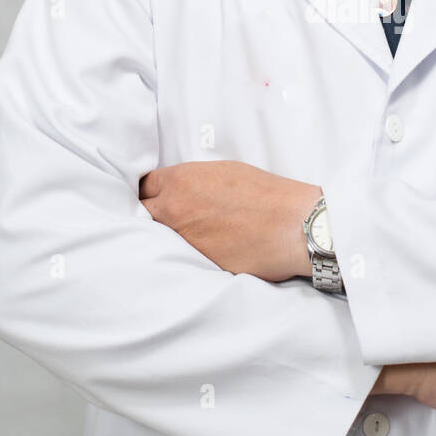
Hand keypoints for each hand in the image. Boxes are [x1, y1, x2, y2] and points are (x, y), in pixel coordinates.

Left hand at [138, 160, 320, 280]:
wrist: (293, 226)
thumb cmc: (266, 194)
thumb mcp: (224, 171)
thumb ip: (192, 180)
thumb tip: (180, 190)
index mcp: (180, 181)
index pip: (144, 186)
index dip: (149, 191)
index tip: (154, 197)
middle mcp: (174, 210)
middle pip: (141, 213)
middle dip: (149, 214)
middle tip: (165, 217)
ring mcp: (183, 239)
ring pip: (157, 238)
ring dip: (164, 237)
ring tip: (186, 235)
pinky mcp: (196, 263)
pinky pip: (180, 258)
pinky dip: (184, 255)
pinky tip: (203, 250)